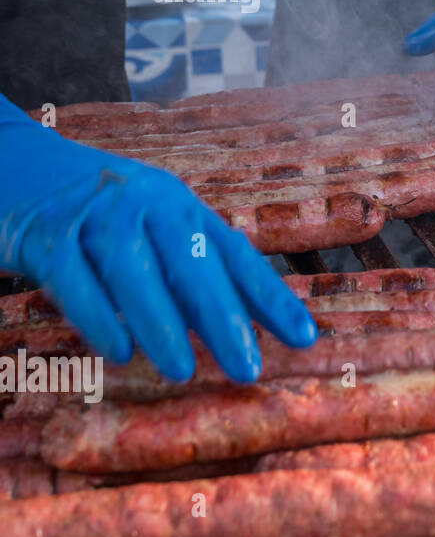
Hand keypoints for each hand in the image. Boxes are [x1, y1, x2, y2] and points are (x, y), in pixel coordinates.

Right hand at [0, 100, 315, 380]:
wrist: (18, 166)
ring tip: (184, 370)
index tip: (305, 337)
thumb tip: (250, 324)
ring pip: (134, 271)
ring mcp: (95, 217)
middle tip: (248, 368)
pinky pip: (74, 280)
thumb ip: (196, 274)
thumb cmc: (102, 215)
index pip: (237, 255)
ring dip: (161, 322)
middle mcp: (147, 205)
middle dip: (223, 318)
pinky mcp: (46, 236)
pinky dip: (98, 316)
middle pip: (193, 263)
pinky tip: (119, 352)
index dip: (271, 297)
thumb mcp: (156, 232)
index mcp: (183, 208)